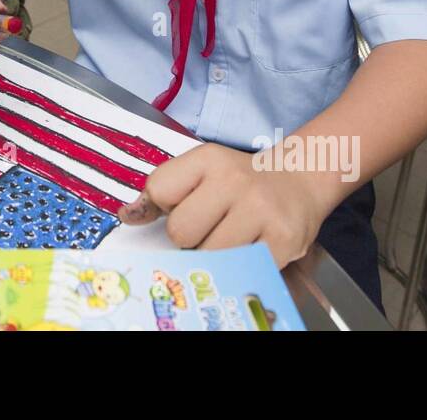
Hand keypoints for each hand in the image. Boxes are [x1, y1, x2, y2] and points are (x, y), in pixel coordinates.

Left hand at [120, 143, 327, 267]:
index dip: (164, 207)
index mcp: (209, 159)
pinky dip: (239, 265)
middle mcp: (235, 180)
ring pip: (208, 255)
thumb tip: (127, 215)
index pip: (159, 190)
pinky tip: (249, 245)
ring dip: (212, 255)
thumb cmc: (240, 180)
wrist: (299, 178)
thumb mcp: (201, 171)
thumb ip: (162, 191)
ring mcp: (261, 211)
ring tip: (228, 238)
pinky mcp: (283, 241)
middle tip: (208, 228)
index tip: (181, 206)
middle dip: (188, 238)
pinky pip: (240, 268)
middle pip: (180, 231)